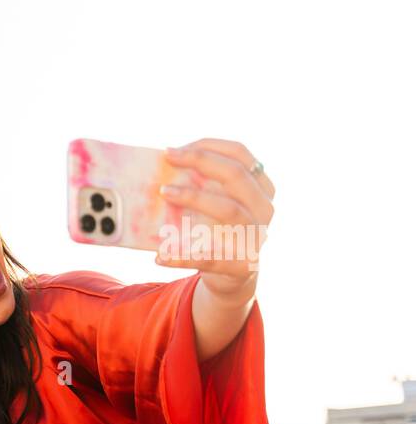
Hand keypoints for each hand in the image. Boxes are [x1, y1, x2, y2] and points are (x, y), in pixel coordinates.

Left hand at [156, 138, 275, 300]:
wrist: (232, 277)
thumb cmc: (219, 230)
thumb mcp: (220, 202)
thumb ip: (206, 184)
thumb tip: (164, 162)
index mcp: (261, 188)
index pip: (240, 155)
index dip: (209, 146)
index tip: (175, 149)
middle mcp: (263, 209)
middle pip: (235, 176)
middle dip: (201, 161)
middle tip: (168, 158)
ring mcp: (255, 236)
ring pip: (228, 209)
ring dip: (193, 197)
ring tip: (163, 192)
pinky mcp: (240, 265)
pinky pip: (209, 258)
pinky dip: (182, 257)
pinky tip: (160, 255)